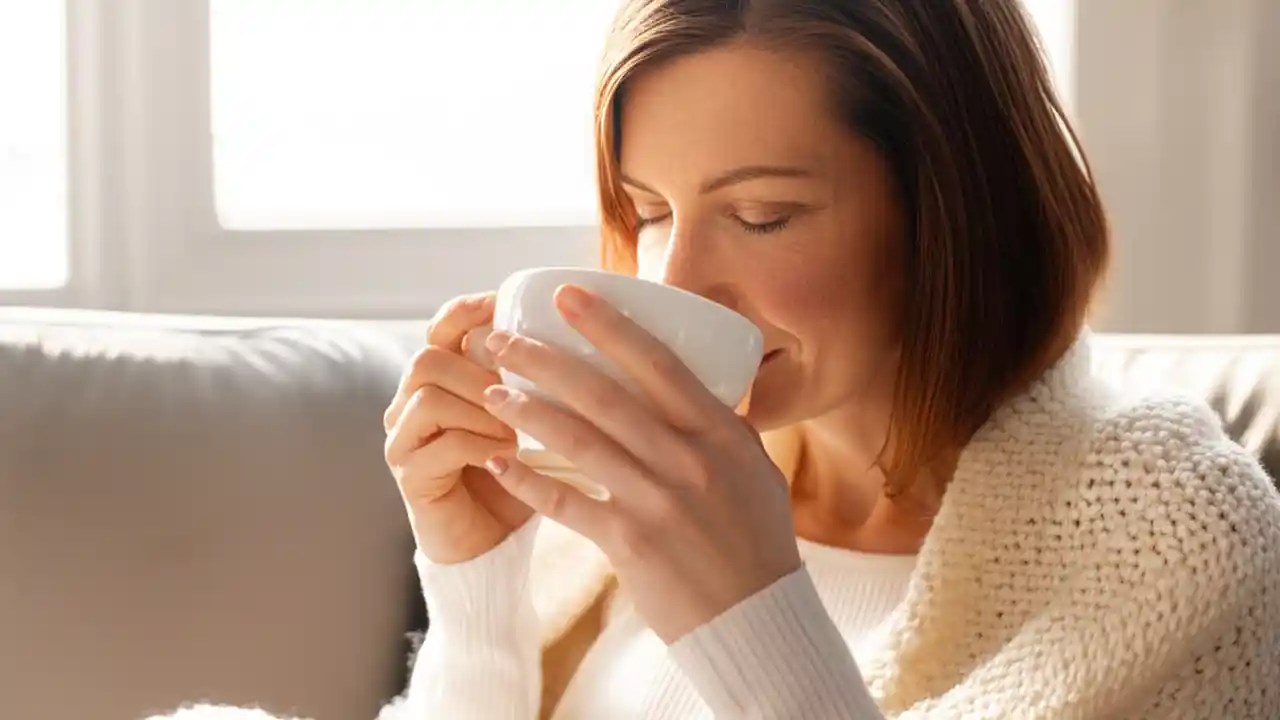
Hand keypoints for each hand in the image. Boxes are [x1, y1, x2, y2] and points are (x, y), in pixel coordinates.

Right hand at [383, 292, 532, 563]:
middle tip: (517, 391)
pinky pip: (441, 445)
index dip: (467, 312)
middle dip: (478, 371)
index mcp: (441, 380)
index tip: (503, 306)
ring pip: (429, 398)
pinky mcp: (410, 477)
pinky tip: (508, 457)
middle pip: (428, 358)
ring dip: (481, 410)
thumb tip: (584, 329)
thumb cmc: (517, 473)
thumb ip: (533, 376)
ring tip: (515, 431)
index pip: (439, 328)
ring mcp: (404, 440)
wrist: (494, 542)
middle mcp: (410, 404)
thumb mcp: (530, 416)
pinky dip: (482, 445)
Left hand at [480, 284, 801, 642]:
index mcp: (719, 434)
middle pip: (604, 395)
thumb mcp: (756, 470)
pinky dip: (527, 482)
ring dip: (528, 412)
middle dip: (545, 359)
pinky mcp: (630, 543)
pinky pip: (566, 504)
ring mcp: (658, 501)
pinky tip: (496, 462)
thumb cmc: (757, 542)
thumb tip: (706, 386)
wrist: (757, 621)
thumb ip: (726, 428)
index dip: (609, 325)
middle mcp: (688, 460)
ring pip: (578, 442)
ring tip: (491, 392)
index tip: (567, 295)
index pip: (658, 364)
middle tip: (500, 339)